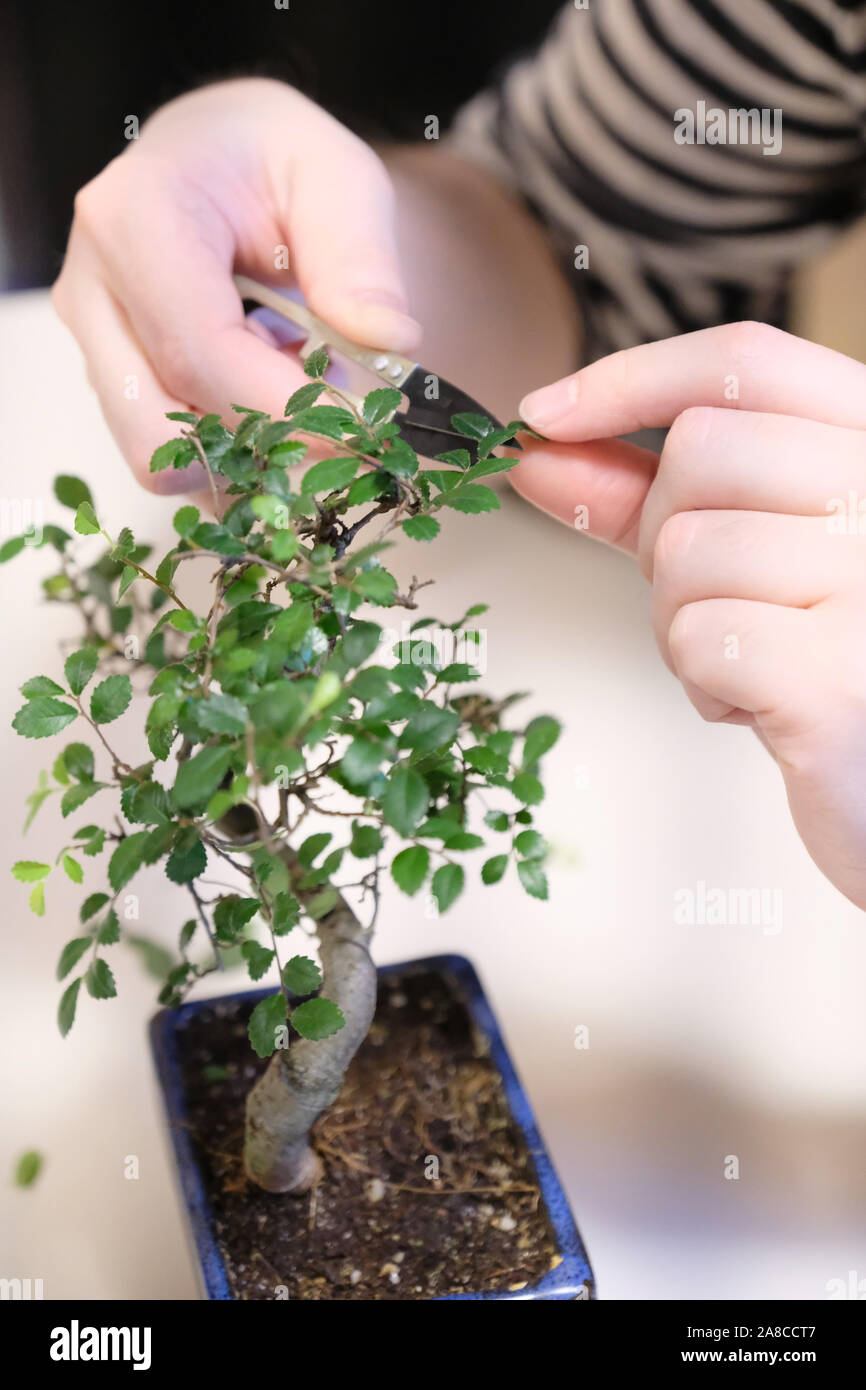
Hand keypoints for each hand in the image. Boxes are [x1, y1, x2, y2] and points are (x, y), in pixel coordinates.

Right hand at [52, 79, 419, 490]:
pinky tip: (269, 401)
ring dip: (243, 452)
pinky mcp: (107, 377)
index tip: (360, 432)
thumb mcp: (339, 177)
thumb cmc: (274, 156)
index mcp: (134, 217)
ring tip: (297, 391)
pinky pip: (166, 455)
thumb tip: (391, 342)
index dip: (284, 409)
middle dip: (259, 446)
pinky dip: (231, 453)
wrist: (216, 154)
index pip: (201, 351)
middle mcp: (93, 286)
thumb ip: (363, 260)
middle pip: (161, 424)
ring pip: (156, 454)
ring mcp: (93, 340)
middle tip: (337, 425)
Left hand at [516, 322, 865, 909]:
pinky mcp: (840, 679)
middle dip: (663, 537)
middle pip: (700, 453)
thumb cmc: (820, 666)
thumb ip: (643, 495)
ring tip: (752, 663)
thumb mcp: (745, 558)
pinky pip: (703, 636)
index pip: (746, 362)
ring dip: (682, 622)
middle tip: (719, 601)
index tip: (544, 417)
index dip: (630, 379)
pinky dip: (704, 681)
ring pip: (688, 551)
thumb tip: (537, 450)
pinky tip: (760, 706)